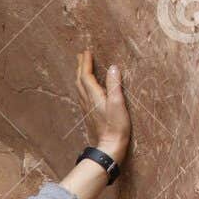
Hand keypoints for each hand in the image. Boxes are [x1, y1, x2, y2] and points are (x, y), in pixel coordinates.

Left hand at [75, 48, 130, 163]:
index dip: (85, 63)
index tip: (87, 51)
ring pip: (79, 88)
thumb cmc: (116, 126)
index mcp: (94, 96)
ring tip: (81, 67)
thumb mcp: (118, 104)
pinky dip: (82, 86)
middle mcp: (87, 101)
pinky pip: (82, 95)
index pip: (86, 76)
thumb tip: (113, 68)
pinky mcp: (90, 114)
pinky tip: (85, 88)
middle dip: (80, 67)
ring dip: (79, 75)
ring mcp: (87, 108)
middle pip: (80, 80)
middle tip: (80, 55)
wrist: (109, 147)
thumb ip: (115, 85)